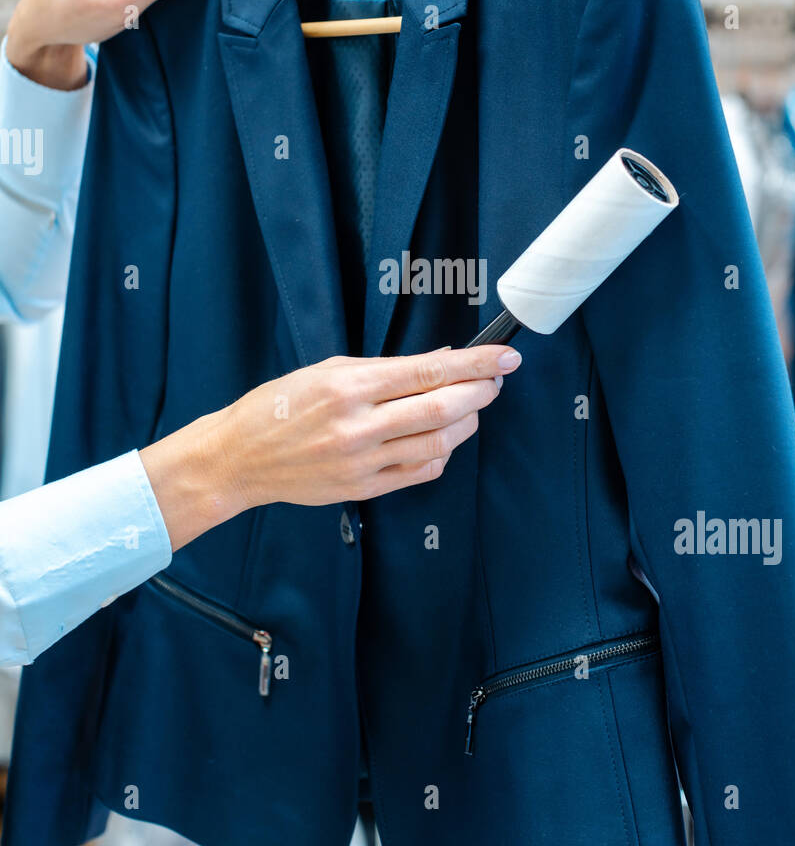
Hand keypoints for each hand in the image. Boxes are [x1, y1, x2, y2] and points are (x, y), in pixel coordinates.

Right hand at [140, 346, 521, 551]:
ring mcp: (362, 461)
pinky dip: (443, 452)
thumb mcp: (329, 370)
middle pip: (442, 408)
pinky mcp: (364, 488)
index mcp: (348, 386)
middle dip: (481, 391)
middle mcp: (358, 425)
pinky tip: (443, 437)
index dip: (475, 363)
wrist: (239, 458)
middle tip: (497, 379)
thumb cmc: (279, 406)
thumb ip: (387, 368)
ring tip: (473, 406)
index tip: (504, 357)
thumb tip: (441, 360)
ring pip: (439, 442)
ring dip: (467, 422)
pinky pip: (421, 471)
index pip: (428, 371)